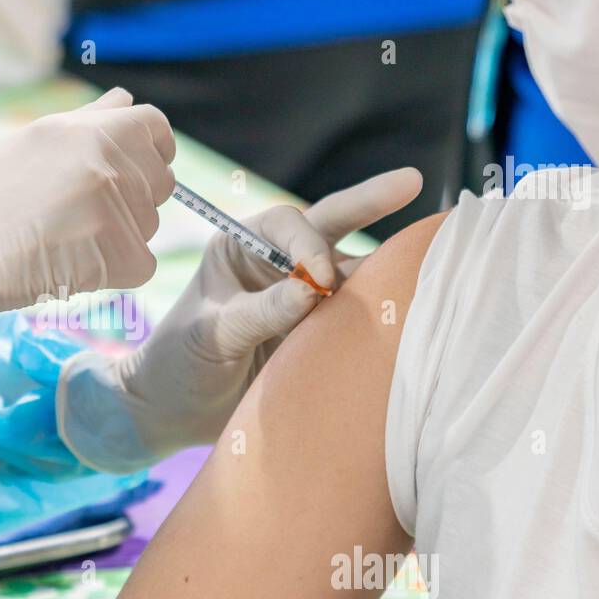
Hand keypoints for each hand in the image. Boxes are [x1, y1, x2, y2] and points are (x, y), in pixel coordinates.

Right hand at [0, 88, 174, 338]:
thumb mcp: (29, 140)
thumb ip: (87, 124)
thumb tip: (124, 102)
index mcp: (91, 128)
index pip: (156, 129)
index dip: (146, 149)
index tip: (123, 168)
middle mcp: (112, 164)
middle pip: (160, 181)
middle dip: (131, 195)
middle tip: (75, 212)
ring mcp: (119, 212)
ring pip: (149, 225)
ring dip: (119, 234)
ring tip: (60, 237)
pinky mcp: (119, 260)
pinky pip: (143, 264)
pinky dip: (114, 271)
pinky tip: (69, 264)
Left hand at [57, 168, 422, 471]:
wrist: (171, 416)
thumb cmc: (177, 363)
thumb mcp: (211, 334)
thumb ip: (260, 311)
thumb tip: (314, 287)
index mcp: (240, 249)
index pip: (287, 224)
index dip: (310, 243)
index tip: (321, 278)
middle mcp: (275, 266)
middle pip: (330, 228)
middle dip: (371, 203)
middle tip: (411, 182)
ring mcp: (300, 300)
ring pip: (350, 276)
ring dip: (380, 273)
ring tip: (427, 265)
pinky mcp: (316, 335)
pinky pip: (353, 319)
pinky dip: (377, 316)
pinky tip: (410, 312)